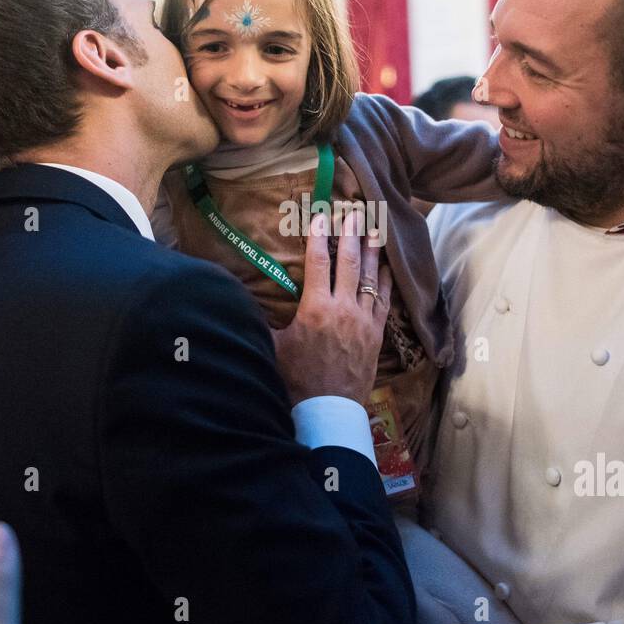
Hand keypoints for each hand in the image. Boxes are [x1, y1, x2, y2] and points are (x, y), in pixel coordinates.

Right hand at [272, 212, 391, 405]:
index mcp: (315, 308)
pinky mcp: (376, 334)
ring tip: (375, 229)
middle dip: (351, 234)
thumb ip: (259, 321)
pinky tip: (385, 267)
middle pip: (349, 262)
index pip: (318, 262)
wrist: (328, 411)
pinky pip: (384, 300)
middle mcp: (343, 308)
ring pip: (370, 277)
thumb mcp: (271, 347)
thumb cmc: (295, 380)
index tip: (321, 215)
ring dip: (372, 251)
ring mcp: (363, 320)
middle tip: (354, 212)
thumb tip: (238, 301)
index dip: (319, 236)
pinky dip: (385, 280)